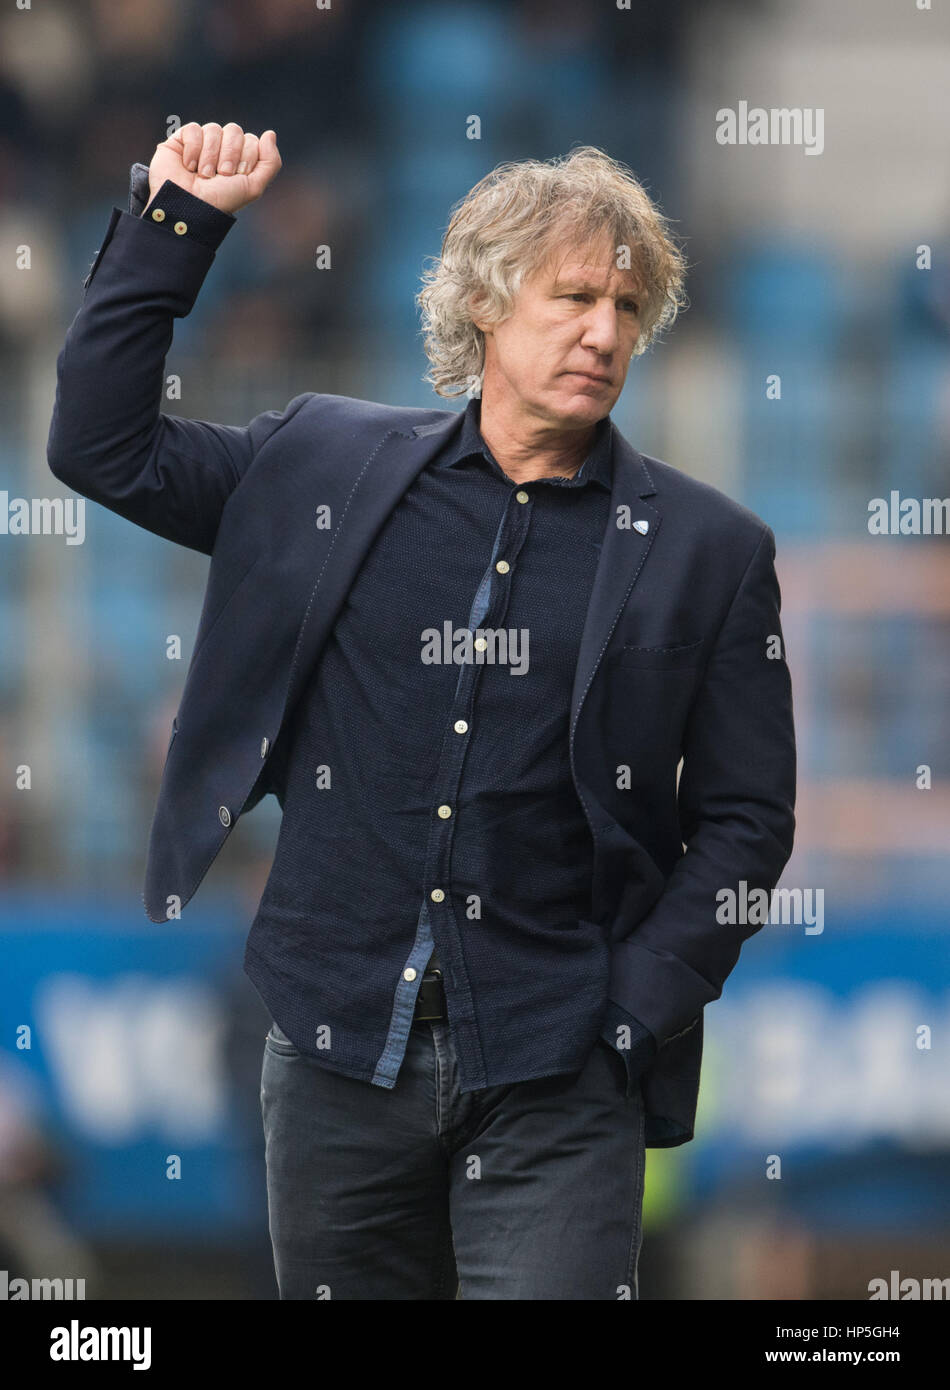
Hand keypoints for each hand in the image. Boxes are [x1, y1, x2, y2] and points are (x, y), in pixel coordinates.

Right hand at [146, 122, 281, 214]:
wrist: (188, 207)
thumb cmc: (220, 200)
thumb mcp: (252, 187)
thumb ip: (270, 162)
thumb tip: (270, 133)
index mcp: (240, 160)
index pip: (251, 141)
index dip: (246, 158)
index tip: (235, 177)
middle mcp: (222, 150)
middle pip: (234, 131)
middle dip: (230, 155)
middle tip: (221, 175)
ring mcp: (202, 143)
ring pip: (214, 129)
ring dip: (210, 156)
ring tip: (203, 175)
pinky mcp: (181, 140)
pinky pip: (194, 129)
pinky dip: (193, 149)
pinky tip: (189, 166)